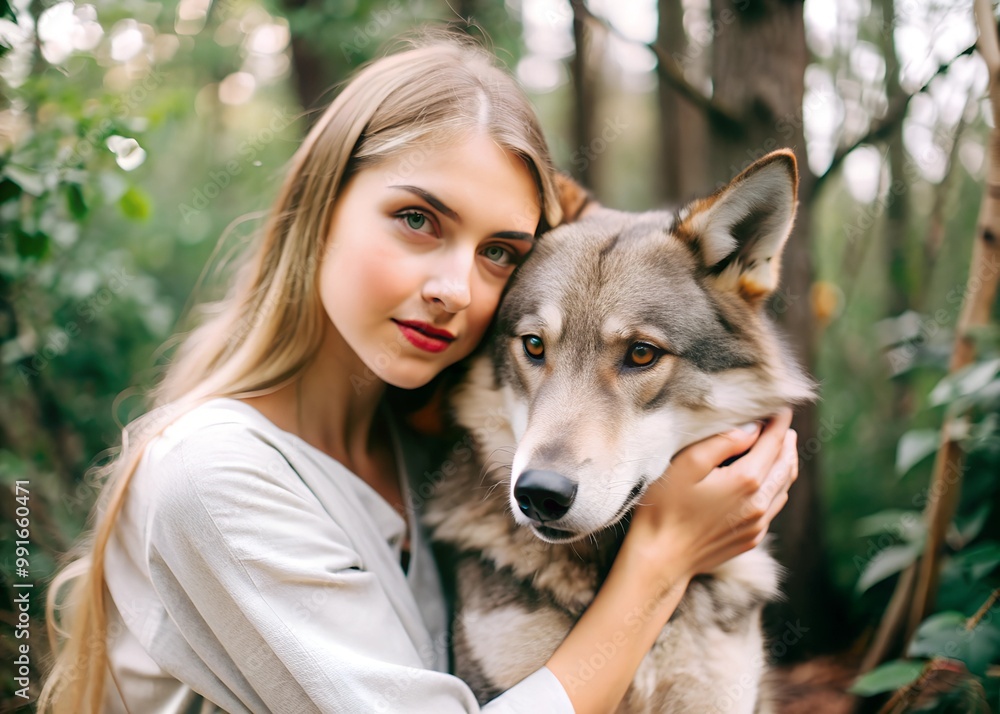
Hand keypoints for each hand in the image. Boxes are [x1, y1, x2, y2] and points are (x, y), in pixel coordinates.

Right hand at [625, 408, 797, 580]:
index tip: (782, 407)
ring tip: (781, 449)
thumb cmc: (666, 506)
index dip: (778, 423)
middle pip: (785, 465)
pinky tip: (767, 483)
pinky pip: (773, 508)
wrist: (661, 558)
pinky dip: (777, 489)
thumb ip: (723, 441)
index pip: (772, 443)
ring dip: (785, 465)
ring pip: (784, 488)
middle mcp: (759, 504)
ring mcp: (757, 525)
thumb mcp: (688, 463)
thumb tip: (753, 429)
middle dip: (786, 442)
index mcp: (747, 480)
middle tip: (784, 425)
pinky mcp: (750, 539)